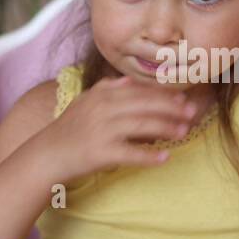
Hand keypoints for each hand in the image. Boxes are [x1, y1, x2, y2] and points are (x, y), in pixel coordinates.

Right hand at [38, 73, 199, 180]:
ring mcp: (102, 131)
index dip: (163, 93)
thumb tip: (129, 80)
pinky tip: (165, 158)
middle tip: (192, 112)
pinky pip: (131, 154)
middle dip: (172, 108)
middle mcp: (102, 109)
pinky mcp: (101, 153)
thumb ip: (106, 89)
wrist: (46, 156)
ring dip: (166, 128)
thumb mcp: (84, 102)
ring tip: (184, 132)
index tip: (182, 97)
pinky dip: (150, 156)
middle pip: (145, 105)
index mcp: (101, 95)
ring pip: (142, 126)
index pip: (139, 91)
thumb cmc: (68, 130)